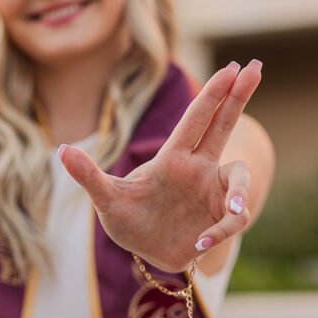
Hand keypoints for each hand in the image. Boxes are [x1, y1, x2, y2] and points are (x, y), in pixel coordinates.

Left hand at [59, 60, 261, 272]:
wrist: (146, 252)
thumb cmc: (128, 219)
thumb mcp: (106, 199)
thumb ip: (88, 175)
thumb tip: (60, 149)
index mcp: (172, 158)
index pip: (196, 119)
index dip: (214, 95)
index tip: (233, 68)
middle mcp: (198, 168)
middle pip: (224, 126)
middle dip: (240, 97)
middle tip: (257, 65)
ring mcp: (214, 192)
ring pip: (239, 177)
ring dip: (239, 194)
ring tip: (232, 212)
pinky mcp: (222, 219)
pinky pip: (234, 219)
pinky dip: (219, 233)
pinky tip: (199, 245)